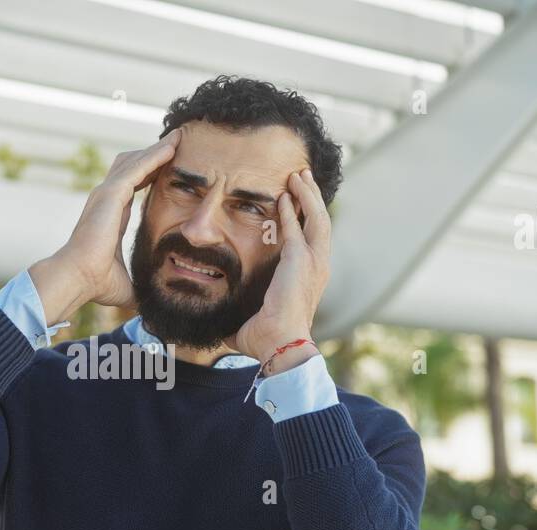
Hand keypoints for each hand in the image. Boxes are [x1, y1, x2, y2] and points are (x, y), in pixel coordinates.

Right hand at [29, 129, 181, 324]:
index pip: (134, 185)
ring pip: (136, 161)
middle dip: (155, 153)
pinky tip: (173, 147)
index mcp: (111, 215)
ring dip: (158, 149)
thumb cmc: (97, 283)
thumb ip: (141, 282)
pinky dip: (156, 155)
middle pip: (133, 165)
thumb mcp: (126, 281)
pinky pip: (138, 167)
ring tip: (179, 137)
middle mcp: (107, 199)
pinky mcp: (111, 194)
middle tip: (177, 142)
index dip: (151, 172)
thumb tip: (154, 302)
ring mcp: (107, 194)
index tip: (169, 165)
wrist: (78, 279)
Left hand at [226, 168, 330, 370]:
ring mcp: (313, 261)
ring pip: (317, 217)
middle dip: (312, 198)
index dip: (306, 220)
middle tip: (302, 178)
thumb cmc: (266, 339)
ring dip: (307, 195)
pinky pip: (298, 225)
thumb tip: (216, 322)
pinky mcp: (300, 259)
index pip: (312, 240)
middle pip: (320, 222)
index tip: (297, 204)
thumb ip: (238, 312)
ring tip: (299, 175)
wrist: (281, 346)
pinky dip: (294, 207)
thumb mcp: (251, 316)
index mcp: (310, 278)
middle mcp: (318, 266)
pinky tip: (285, 193)